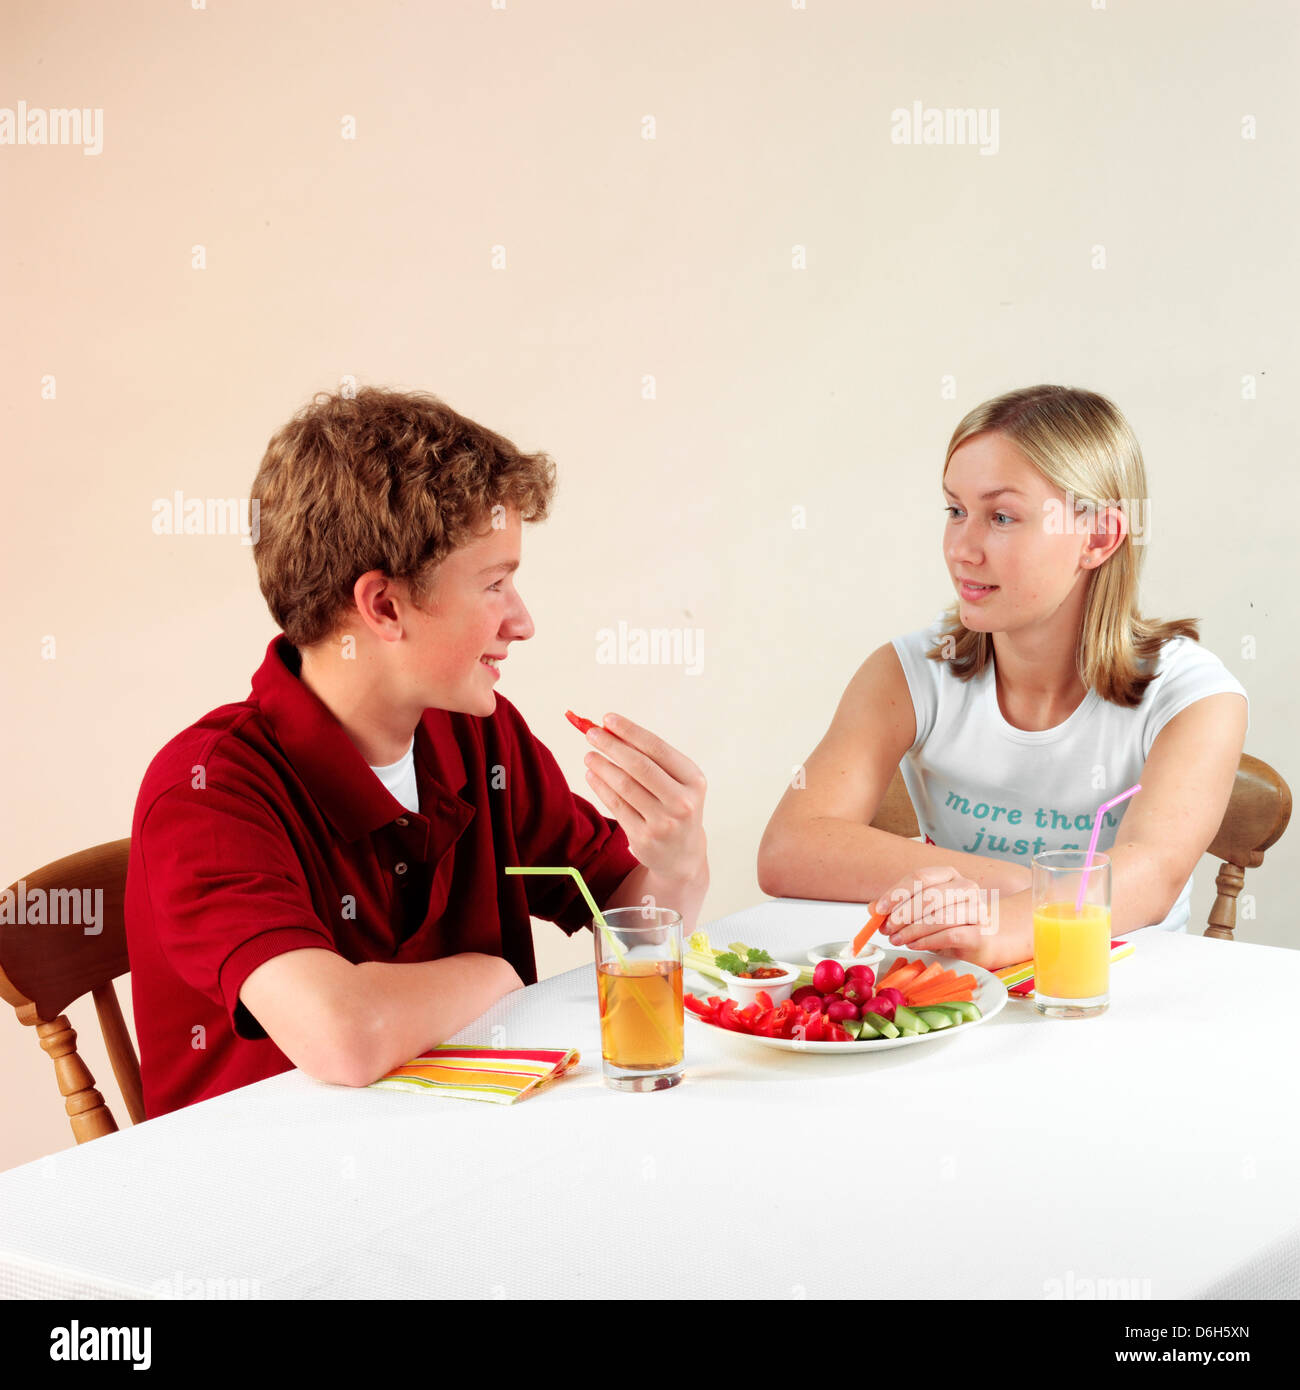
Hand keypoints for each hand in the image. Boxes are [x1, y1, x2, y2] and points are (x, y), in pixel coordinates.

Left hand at [582, 712, 706, 882]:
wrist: (682, 853)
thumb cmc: (675, 805)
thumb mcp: (676, 780)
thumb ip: (651, 757)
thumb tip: (612, 728)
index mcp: (694, 780)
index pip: (657, 748)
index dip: (630, 731)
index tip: (608, 719)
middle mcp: (682, 802)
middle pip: (639, 766)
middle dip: (612, 746)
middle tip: (591, 734)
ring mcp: (664, 822)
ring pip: (625, 786)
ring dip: (602, 766)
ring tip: (589, 756)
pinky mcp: (644, 838)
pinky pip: (616, 806)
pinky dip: (600, 787)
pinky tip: (592, 776)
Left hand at [872, 865, 997, 961]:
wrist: (979, 940)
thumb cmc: (947, 921)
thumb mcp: (919, 910)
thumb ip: (896, 906)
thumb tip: (873, 909)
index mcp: (948, 875)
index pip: (920, 877)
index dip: (896, 893)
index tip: (880, 909)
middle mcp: (966, 887)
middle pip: (929, 896)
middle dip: (902, 915)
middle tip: (886, 929)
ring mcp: (976, 909)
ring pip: (939, 917)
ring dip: (912, 930)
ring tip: (897, 939)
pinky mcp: (979, 933)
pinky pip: (949, 935)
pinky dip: (926, 941)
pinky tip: (913, 944)